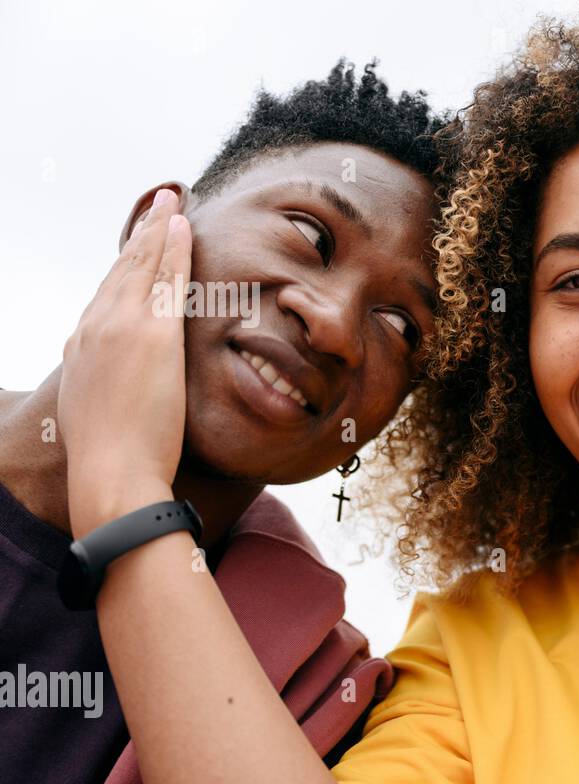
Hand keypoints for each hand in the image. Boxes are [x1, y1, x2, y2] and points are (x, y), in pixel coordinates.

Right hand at [59, 188, 191, 536]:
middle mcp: (95, 327)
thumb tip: (120, 389)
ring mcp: (120, 327)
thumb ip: (109, 387)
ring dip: (158, 230)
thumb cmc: (114, 457)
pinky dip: (173, 249)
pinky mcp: (149, 334)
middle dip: (142, 234)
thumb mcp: (102, 411)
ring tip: (173, 203)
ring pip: (141, 266)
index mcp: (82, 346)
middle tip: (160, 203)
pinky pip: (165, 280)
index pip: (107, 293)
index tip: (140, 243)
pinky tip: (183, 226)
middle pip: (122, 269)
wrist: (113, 472)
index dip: (125, 264)